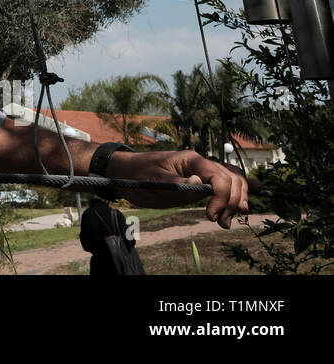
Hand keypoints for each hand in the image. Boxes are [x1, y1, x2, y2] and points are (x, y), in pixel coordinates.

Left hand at [104, 150, 258, 228]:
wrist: (125, 172)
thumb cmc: (137, 175)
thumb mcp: (153, 181)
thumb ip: (178, 184)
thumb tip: (200, 183)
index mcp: (191, 159)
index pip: (219, 175)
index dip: (222, 197)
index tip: (211, 216)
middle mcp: (201, 163)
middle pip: (233, 179)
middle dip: (232, 202)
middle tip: (220, 222)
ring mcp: (203, 171)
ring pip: (233, 181)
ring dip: (236, 201)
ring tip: (227, 222)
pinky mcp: (201, 181)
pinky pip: (225, 181)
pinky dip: (240, 187)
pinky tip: (257, 190)